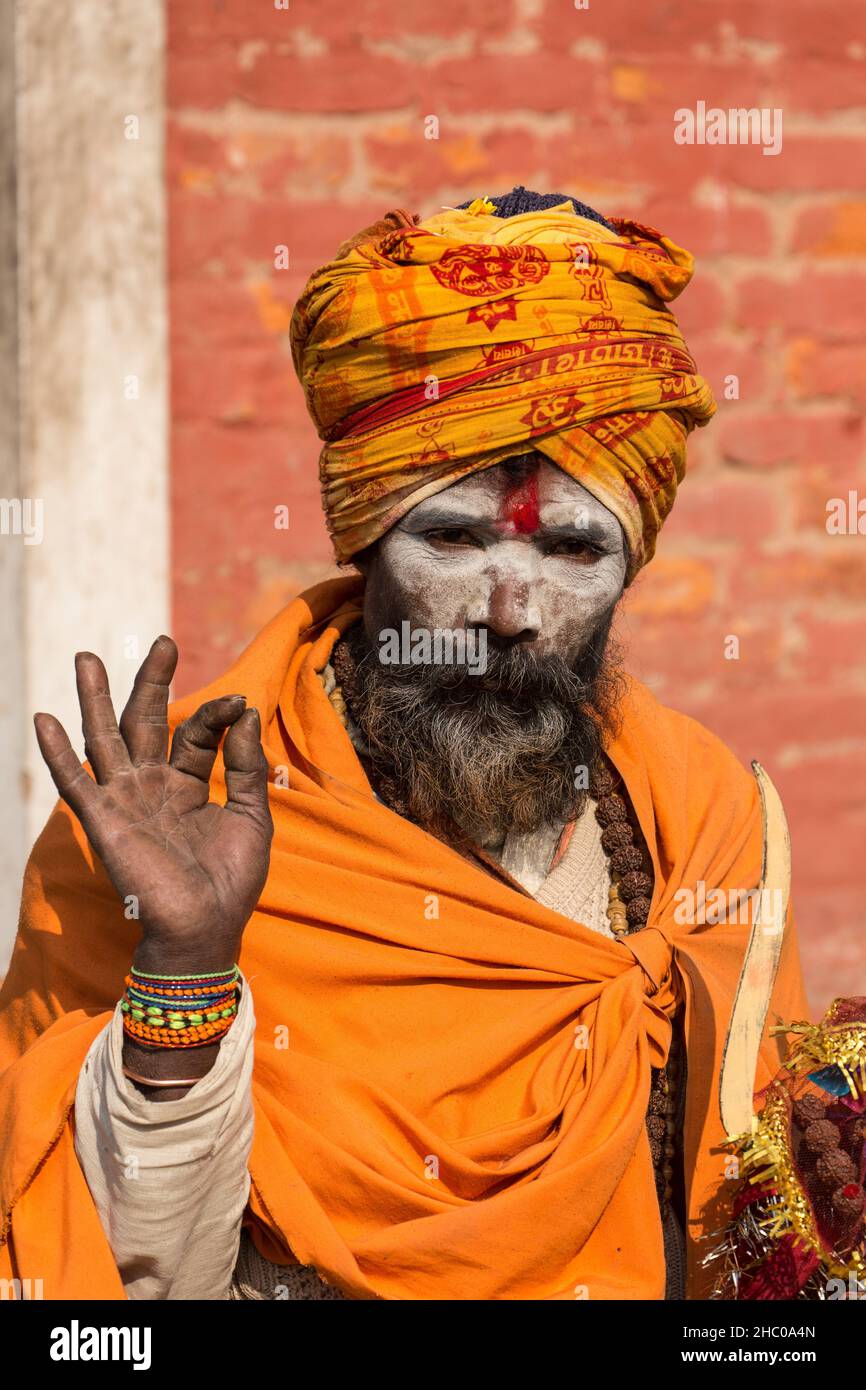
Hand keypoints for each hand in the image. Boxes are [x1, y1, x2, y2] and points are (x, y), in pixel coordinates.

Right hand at [33, 635, 272, 975]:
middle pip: (145, 721)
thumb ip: (248, 764)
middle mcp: (153, 786)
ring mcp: (126, 800)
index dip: (216, 713)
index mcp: (188, 784)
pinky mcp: (105, 821)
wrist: (206, 928)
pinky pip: (75, 782)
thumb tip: (246, 712)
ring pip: (105, 739)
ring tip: (86, 657)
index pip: (195, 731)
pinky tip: (44, 718)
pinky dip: (58, 752)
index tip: (239, 701)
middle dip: (151, 681)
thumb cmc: (232, 880)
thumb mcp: (253, 815)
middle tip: (163, 642)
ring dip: (95, 699)